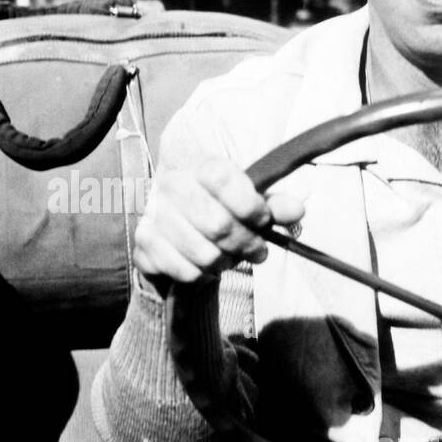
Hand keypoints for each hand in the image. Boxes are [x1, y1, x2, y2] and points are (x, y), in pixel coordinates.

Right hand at [133, 158, 303, 287]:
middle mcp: (171, 184)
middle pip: (217, 224)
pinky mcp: (145, 242)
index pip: (222, 178)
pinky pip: (186, 271)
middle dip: (245, 244)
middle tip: (258, 251)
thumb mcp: (250, 203)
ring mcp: (154, 214)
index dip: (250, 204)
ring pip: (203, 253)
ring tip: (230, 257)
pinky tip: (207, 266)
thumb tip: (296, 209)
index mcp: (199, 166)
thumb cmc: (219, 210)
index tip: (264, 220)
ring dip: (226, 262)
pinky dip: (204, 276)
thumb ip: (273, 205)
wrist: (174, 227)